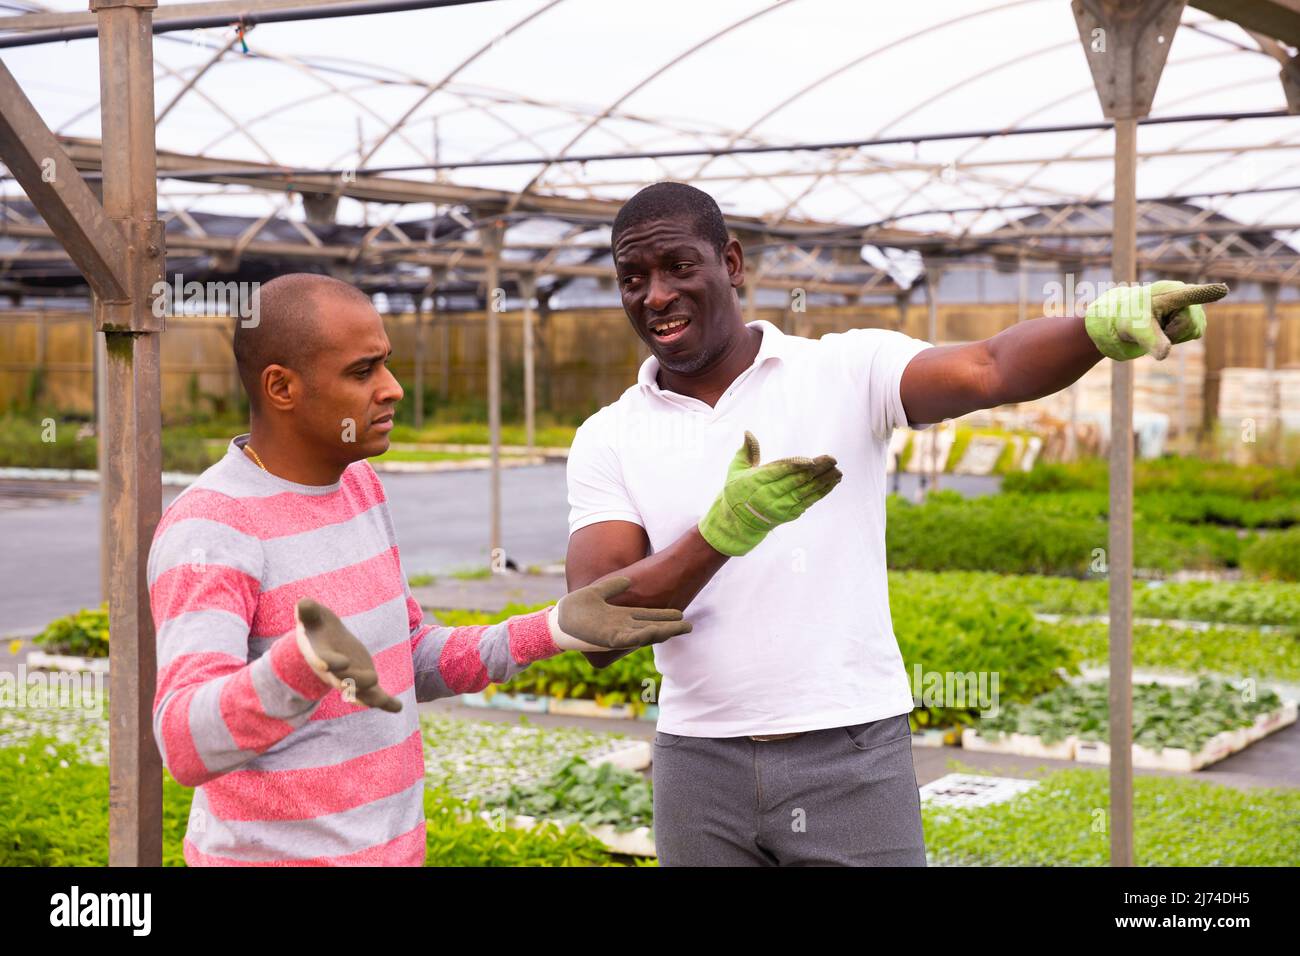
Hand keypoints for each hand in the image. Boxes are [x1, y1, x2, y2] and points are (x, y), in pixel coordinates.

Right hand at [294, 599, 402, 712]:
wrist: (324, 642)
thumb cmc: (317, 625)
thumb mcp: (313, 615)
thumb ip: (308, 610)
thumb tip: (303, 603)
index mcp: (320, 655)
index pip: (322, 660)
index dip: (327, 662)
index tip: (330, 663)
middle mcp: (334, 672)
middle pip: (343, 680)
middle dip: (354, 681)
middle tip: (371, 678)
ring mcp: (350, 678)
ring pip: (359, 693)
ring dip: (370, 697)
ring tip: (382, 700)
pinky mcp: (364, 679)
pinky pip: (375, 694)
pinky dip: (385, 702)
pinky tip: (397, 707)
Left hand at [550, 577, 691, 651]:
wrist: (561, 620)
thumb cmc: (576, 607)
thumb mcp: (597, 590)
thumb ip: (612, 585)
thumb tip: (627, 580)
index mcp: (622, 615)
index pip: (649, 615)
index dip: (664, 616)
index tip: (680, 613)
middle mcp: (624, 626)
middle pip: (653, 625)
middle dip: (670, 625)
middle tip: (690, 625)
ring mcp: (618, 633)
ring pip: (646, 633)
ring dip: (664, 631)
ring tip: (684, 628)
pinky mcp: (608, 639)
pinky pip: (630, 638)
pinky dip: (644, 635)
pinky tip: (658, 632)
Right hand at [697, 431, 841, 555]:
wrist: (738, 522)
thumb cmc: (737, 491)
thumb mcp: (736, 470)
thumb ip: (746, 451)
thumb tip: (748, 433)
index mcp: (754, 482)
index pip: (778, 472)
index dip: (795, 466)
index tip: (811, 460)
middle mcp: (767, 496)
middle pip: (795, 481)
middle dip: (816, 470)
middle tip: (831, 459)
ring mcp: (780, 507)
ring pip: (805, 492)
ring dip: (823, 481)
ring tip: (837, 471)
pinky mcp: (789, 514)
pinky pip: (808, 502)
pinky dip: (821, 492)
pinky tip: (832, 483)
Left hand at [1085, 280, 1227, 360]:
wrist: (1132, 317)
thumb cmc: (1132, 318)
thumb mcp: (1137, 330)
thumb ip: (1151, 341)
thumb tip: (1164, 354)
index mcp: (1170, 292)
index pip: (1190, 294)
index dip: (1207, 293)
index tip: (1223, 289)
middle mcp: (1187, 293)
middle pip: (1189, 325)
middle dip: (1171, 332)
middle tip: (1155, 325)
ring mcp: (1195, 304)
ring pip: (1194, 330)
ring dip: (1175, 334)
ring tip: (1162, 324)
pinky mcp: (1197, 315)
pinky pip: (1194, 333)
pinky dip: (1179, 336)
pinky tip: (1169, 327)